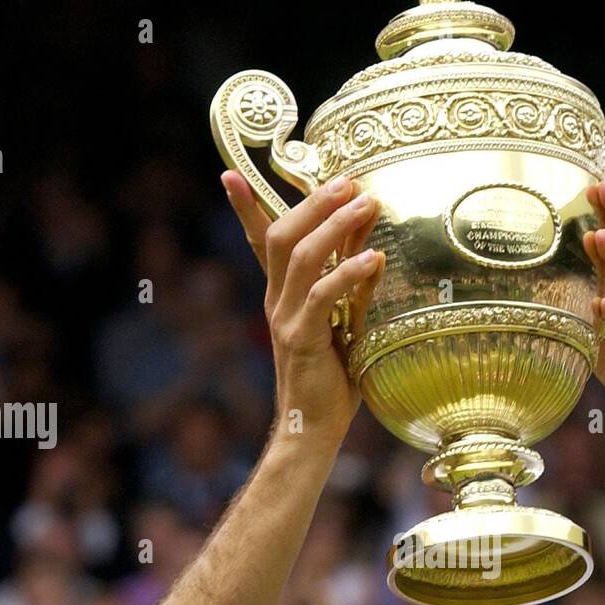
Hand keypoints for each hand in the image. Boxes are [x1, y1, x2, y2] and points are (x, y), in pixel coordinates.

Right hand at [222, 171, 385, 447]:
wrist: (311, 430)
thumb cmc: (331, 383)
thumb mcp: (346, 326)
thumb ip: (353, 290)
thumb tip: (373, 250)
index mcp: (281, 297)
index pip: (262, 243)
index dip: (246, 209)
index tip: (231, 175)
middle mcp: (277, 302)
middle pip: (282, 236)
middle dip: (314, 202)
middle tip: (348, 180)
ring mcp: (285, 319)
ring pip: (300, 256)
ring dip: (334, 225)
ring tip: (366, 204)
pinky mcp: (301, 339)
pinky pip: (321, 295)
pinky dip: (348, 273)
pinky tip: (373, 258)